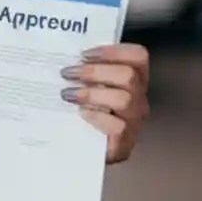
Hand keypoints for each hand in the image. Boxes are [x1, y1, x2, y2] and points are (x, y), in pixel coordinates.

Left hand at [60, 43, 149, 163]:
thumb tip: (63, 53)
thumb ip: (84, 69)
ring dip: (92, 93)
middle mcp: (138, 97)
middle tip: (67, 73)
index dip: (112, 51)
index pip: (138, 56)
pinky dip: (97, 117)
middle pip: (128, 75)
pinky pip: (118, 126)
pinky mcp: (125, 142)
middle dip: (94, 71)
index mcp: (132, 79)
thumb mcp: (87, 85)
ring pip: (124, 99)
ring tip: (68, 94)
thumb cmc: (84, 111)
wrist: (83, 150)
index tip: (84, 54)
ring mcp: (133, 120)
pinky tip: (81, 114)